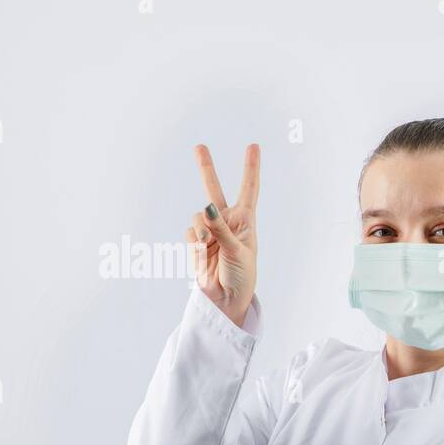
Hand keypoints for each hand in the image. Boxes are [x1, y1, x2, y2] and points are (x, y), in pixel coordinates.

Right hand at [187, 144, 259, 327]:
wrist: (226, 298)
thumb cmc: (241, 275)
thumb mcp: (237, 250)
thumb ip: (221, 228)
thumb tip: (207, 207)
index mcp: (246, 220)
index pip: (249, 189)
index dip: (251, 167)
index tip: (253, 146)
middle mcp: (227, 221)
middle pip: (214, 188)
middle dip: (206, 168)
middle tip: (199, 146)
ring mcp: (210, 230)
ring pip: (198, 215)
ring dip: (202, 229)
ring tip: (208, 246)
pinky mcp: (196, 241)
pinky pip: (190, 232)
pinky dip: (195, 242)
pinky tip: (203, 254)